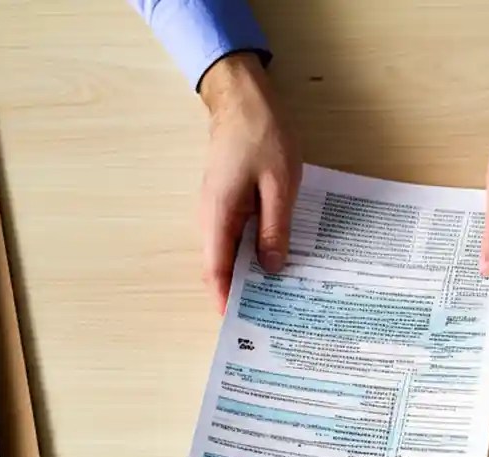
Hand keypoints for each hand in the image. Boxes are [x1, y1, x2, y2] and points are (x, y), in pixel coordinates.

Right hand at [198, 53, 301, 313]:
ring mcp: (215, 208)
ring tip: (276, 296)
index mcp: (218, 215)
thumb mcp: (279, 186)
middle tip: (269, 318)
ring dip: (246, 273)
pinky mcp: (226, 201)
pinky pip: (234, 235)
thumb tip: (271, 268)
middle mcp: (209, 216)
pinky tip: (273, 259)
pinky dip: (249, 252)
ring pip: (227, 252)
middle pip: (219, 266)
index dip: (225, 300)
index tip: (239, 326)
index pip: (215, 269)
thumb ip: (274, 229)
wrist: (243, 98)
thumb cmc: (263, 136)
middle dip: (240, 293)